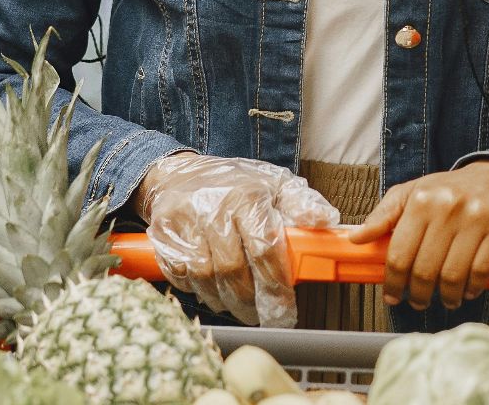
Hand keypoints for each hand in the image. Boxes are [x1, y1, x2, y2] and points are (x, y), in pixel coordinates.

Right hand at [137, 153, 338, 327]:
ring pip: (205, 278)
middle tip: (263, 315)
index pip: (264, 248)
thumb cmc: (235, 183)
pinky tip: (212, 289)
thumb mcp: (275, 184)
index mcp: (246, 196)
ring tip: (240, 305)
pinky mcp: (162, 237)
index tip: (286, 310)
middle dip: (250, 301)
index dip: (277, 285)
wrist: (179, 174)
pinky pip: (181, 276)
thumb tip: (326, 221)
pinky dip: (198, 290)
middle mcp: (213, 209)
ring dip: (224, 300)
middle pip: (232, 270)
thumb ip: (303, 203)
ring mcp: (183, 223)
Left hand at [348, 160, 488, 310]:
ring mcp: (478, 218)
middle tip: (418, 300)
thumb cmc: (453, 189)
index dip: (393, 281)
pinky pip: (482, 271)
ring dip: (447, 296)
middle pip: (425, 269)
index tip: (392, 295)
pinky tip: (467, 290)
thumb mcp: (413, 192)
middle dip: (419, 294)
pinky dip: (472, 288)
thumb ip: (383, 215)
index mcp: (421, 200)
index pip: (399, 253)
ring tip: (445, 299)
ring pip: (454, 275)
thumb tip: (356, 239)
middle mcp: (448, 207)